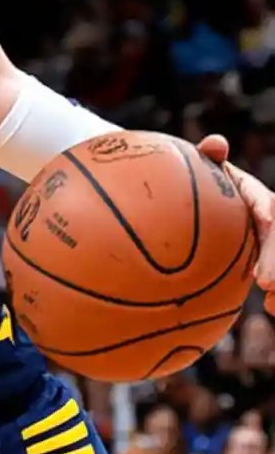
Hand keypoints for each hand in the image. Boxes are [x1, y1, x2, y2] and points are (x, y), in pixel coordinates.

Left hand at [197, 134, 274, 311]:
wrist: (188, 208)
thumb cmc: (193, 187)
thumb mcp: (200, 173)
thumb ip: (207, 159)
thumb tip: (215, 143)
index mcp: (257, 199)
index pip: (269, 206)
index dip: (268, 219)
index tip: (264, 225)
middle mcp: (271, 220)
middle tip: (265, 284)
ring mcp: (267, 242)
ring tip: (274, 305)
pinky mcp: (263, 262)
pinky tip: (272, 309)